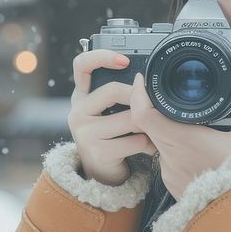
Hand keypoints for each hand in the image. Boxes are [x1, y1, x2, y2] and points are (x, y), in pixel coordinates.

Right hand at [68, 49, 157, 185]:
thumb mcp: (109, 111)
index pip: (82, 65)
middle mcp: (77, 111)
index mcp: (81, 96)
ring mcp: (84, 133)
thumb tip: (144, 79)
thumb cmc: (111, 136)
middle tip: (150, 106)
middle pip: (112, 90)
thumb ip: (118, 94)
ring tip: (153, 130)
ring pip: (129, 118)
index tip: (125, 61)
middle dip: (137, 98)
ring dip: (147, 125)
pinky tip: (149, 147)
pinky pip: (134, 140)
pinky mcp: (97, 152)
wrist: (102, 175)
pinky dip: (148, 144)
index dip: (102, 57)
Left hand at [128, 66, 230, 199]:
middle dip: (152, 105)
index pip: (144, 115)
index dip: (139, 94)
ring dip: (165, 128)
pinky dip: (174, 148)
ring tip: (185, 120)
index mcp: (186, 140)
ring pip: (156, 141)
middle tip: (164, 91)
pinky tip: (192, 145)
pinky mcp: (171, 184)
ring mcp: (169, 172)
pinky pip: (165, 158)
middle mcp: (171, 157)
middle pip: (147, 123)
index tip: (144, 80)